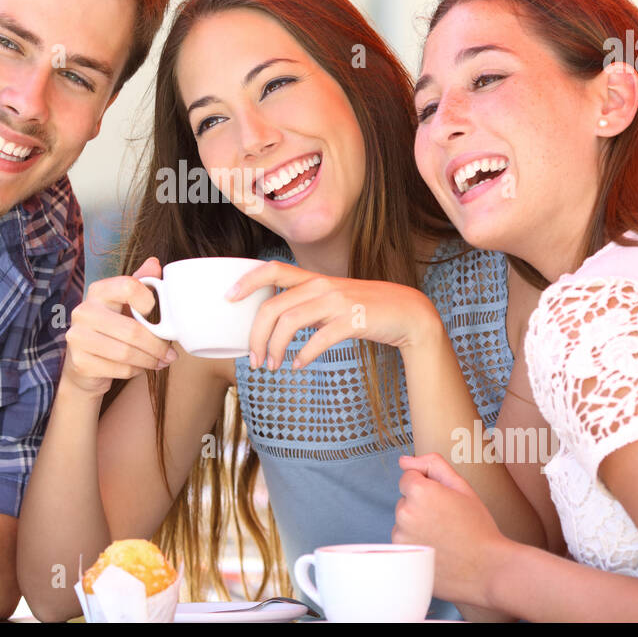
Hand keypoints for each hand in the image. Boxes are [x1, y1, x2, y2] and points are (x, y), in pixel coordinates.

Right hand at [60, 256, 177, 397]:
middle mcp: (83, 311)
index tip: (159, 315)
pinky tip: (141, 368)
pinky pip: (120, 369)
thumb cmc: (112, 329)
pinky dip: (137, 370)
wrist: (85, 363)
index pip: (129, 286)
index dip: (149, 301)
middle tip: (170, 353)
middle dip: (157, 345)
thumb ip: (140, 283)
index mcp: (98, 291)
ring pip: (127, 352)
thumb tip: (154, 263)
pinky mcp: (80, 362)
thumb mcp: (126, 304)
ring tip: (161, 361)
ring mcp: (78, 337)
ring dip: (150, 360)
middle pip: (132, 330)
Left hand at [226, 261, 442, 369]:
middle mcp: (322, 286)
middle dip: (255, 335)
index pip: (272, 269)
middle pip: (272, 306)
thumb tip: (276, 324)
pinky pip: (318, 340)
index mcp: (315, 279)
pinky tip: (298, 365)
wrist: (409, 313)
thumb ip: (307, 304)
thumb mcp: (333, 300)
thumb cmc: (366, 309)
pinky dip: (303, 356)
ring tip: (271, 366)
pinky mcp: (353, 321)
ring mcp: (337, 302)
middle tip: (253, 359)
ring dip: (274, 349)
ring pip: (289, 323)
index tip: (228, 298)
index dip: (246, 281)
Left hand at [392, 453, 509, 606]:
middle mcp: (405, 512)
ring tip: (443, 537)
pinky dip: (416, 543)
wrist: (488, 569)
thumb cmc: (478, 527)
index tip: (443, 501)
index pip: (408, 478)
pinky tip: (436, 550)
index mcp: (419, 491)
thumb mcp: (461, 487)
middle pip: (405, 500)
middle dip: (421, 506)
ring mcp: (401, 536)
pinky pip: (403, 541)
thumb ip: (432, 465)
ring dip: (417, 525)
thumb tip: (404, 461)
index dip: (428, 487)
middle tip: (447, 521)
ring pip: (403, 521)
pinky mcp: (402, 555)